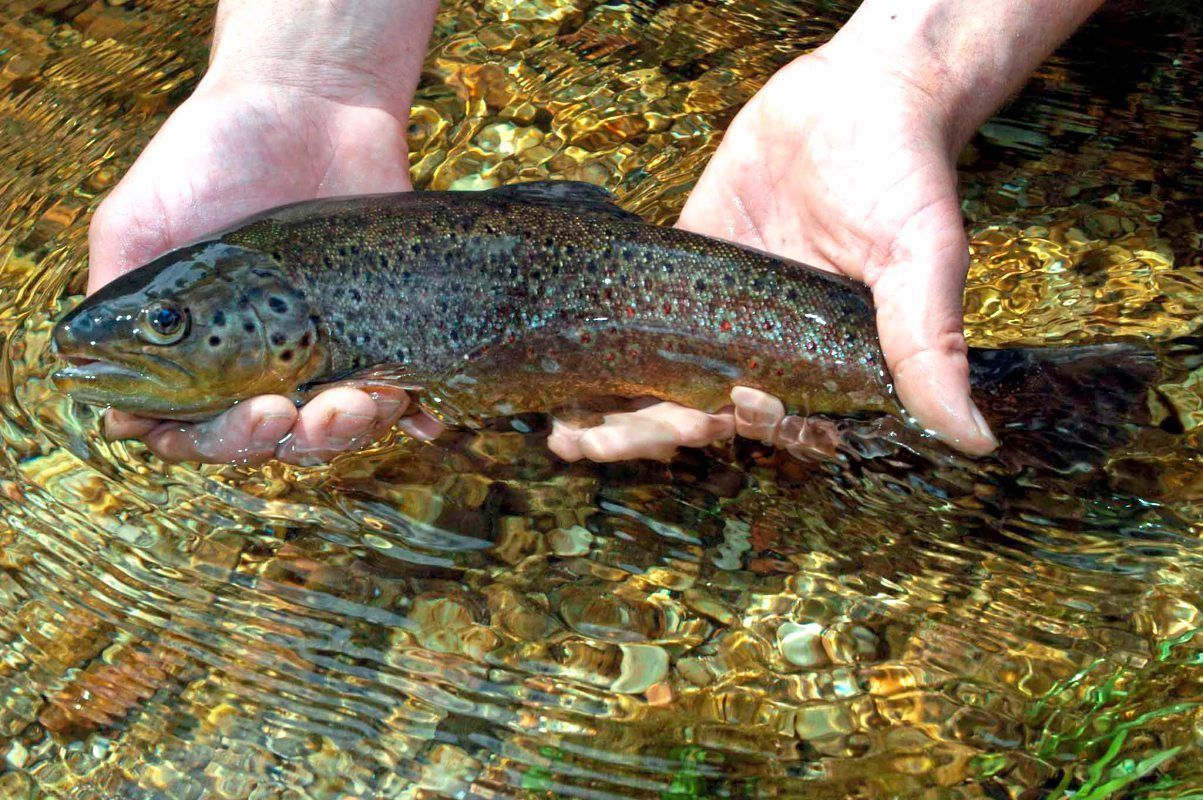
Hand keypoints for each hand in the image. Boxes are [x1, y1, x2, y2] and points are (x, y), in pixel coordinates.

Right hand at [91, 76, 443, 464]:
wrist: (308, 104)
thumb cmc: (212, 155)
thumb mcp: (140, 221)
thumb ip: (118, 300)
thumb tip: (103, 400)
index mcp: (191, 351)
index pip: (193, 430)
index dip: (213, 441)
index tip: (250, 411)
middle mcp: (255, 364)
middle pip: (268, 441)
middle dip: (285, 439)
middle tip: (294, 411)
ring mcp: (322, 352)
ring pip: (332, 428)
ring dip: (347, 431)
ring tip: (362, 399)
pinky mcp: (379, 333)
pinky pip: (398, 393)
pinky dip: (409, 412)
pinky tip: (418, 412)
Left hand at [551, 0, 1105, 461]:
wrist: (862, 94)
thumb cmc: (906, 177)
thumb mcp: (921, 262)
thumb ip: (928, 346)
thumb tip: (971, 437)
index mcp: (819, 363)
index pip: (766, 420)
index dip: (725, 430)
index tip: (695, 425)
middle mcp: (766, 346)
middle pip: (699, 408)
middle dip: (644, 435)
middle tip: (583, 447)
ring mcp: (722, 306)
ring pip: (660, 372)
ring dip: (615, 407)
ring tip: (560, 434)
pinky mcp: (689, 260)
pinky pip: (639, 309)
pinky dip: (602, 340)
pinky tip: (560, 362)